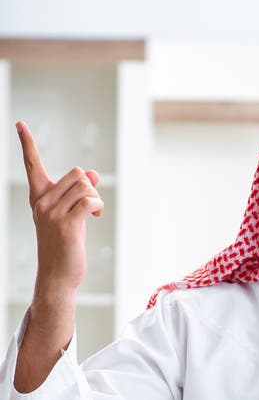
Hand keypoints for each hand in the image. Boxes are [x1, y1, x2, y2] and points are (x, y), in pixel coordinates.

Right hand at [17, 120, 102, 299]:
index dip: (27, 144)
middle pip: (76, 173)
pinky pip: (89, 201)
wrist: (57, 275)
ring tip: (92, 213)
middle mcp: (42, 201)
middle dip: (90, 186)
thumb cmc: (65, 247)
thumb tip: (92, 173)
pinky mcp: (66, 224)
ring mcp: (52, 213)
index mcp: (39, 197)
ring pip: (84, 185)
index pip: (32, 165)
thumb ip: (79, 195)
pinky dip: (97, 206)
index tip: (21, 124)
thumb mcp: (71, 216)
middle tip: (90, 206)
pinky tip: (95, 216)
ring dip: (96, 198)